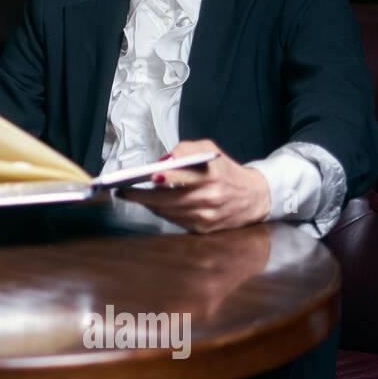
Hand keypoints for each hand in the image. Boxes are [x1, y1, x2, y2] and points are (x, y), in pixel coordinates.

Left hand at [117, 138, 269, 233]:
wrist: (254, 198)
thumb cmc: (227, 171)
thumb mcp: (210, 150)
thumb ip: (185, 149)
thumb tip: (162, 160)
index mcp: (212, 175)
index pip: (183, 175)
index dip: (165, 176)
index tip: (148, 175)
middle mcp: (209, 198)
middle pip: (168, 199)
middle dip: (141, 195)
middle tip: (123, 190)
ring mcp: (206, 216)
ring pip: (167, 211)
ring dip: (147, 204)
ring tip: (131, 195)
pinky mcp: (203, 229)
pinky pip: (174, 220)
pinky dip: (161, 211)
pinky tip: (151, 204)